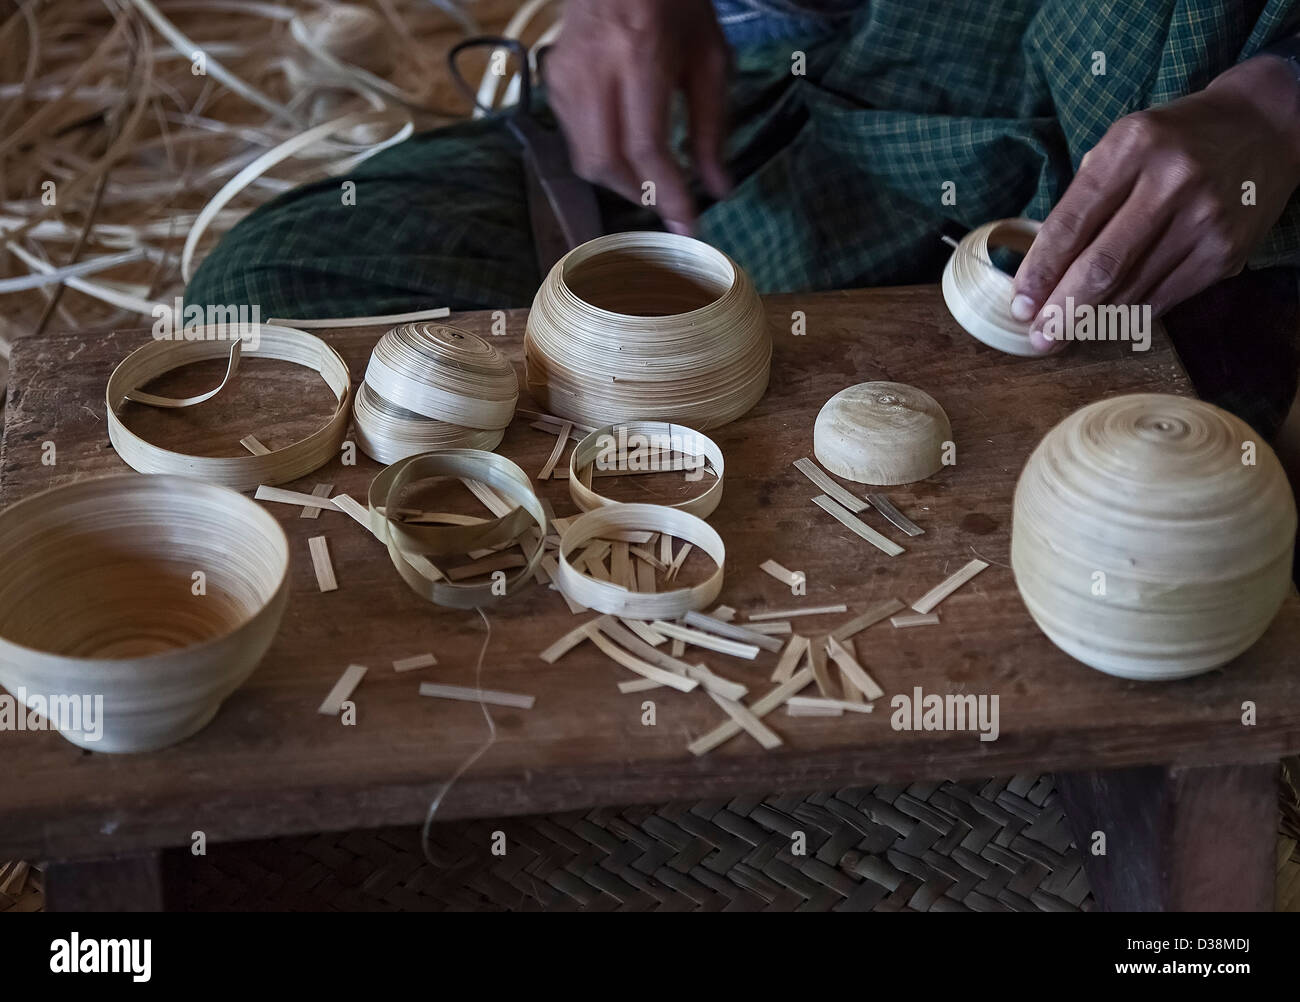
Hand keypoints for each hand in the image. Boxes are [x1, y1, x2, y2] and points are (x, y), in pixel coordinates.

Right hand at [544, 0, 730, 233]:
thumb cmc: (673, 4)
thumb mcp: (709, 56)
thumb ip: (713, 125)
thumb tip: (717, 188)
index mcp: (640, 53)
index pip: (645, 145)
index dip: (667, 192)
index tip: (686, 224)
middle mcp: (594, 66)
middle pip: (605, 161)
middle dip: (639, 194)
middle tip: (667, 201)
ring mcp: (564, 74)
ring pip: (583, 158)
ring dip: (619, 181)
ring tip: (649, 179)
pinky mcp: (551, 79)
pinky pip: (572, 138)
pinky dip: (600, 156)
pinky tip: (624, 146)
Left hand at [1011, 54, 1299, 352]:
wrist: (1263, 128)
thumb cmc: (1174, 141)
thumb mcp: (1123, 145)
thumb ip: (1084, 199)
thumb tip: (1042, 266)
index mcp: (1133, 148)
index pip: (1072, 223)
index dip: (1040, 271)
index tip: (1019, 304)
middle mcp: (1172, 183)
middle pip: (1102, 266)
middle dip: (1062, 309)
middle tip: (1039, 337)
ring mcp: (1204, 220)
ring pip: (1131, 289)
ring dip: (1092, 320)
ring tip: (1064, 334)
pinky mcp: (1225, 251)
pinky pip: (1163, 297)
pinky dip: (1129, 314)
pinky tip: (1107, 322)